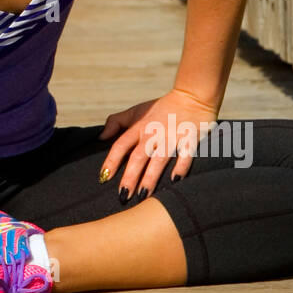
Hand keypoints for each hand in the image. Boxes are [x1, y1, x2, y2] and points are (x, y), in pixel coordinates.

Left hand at [98, 89, 218, 197]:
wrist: (192, 96)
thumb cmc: (161, 107)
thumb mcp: (136, 111)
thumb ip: (116, 122)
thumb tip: (100, 137)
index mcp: (139, 127)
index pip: (121, 145)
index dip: (111, 161)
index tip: (103, 178)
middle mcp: (153, 133)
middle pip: (138, 156)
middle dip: (130, 176)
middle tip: (123, 196)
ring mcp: (172, 136)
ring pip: (159, 159)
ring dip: (151, 177)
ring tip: (143, 196)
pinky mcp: (190, 138)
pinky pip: (185, 155)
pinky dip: (181, 167)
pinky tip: (175, 181)